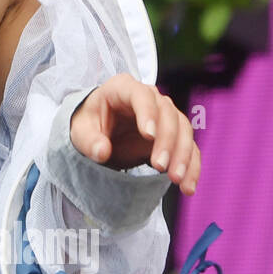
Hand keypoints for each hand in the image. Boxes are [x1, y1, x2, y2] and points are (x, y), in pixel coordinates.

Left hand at [69, 73, 200, 195]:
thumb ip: (89, 140)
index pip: (140, 95)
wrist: (100, 130)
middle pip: (167, 114)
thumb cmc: (90, 123)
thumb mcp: (80, 130)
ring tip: (176, 179)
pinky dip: (191, 166)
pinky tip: (188, 185)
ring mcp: (164, 115)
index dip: (148, 113)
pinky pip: (189, 147)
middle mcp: (149, 97)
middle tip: (160, 166)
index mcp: (123, 88)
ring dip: (183, 155)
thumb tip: (102, 151)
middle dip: (167, 141)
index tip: (149, 136)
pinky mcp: (173, 134)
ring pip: (183, 130)